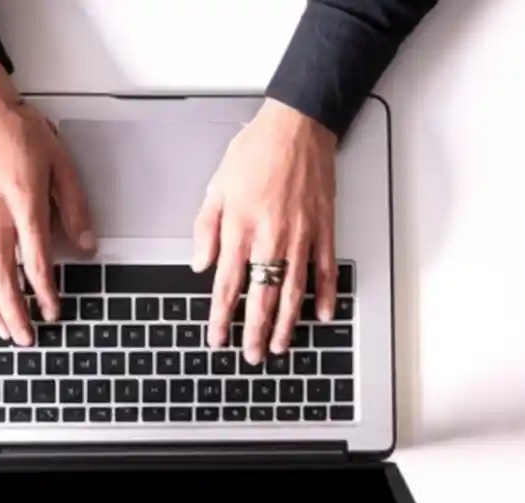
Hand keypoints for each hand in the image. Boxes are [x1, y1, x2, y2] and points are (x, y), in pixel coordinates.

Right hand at [0, 61, 93, 346]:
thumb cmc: (16, 130)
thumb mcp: (61, 164)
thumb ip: (75, 207)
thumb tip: (87, 244)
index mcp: (23, 203)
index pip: (35, 262)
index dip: (46, 293)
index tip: (54, 311)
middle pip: (1, 279)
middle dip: (15, 314)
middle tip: (27, 337)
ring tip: (4, 329)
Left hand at [192, 98, 337, 363]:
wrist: (297, 126)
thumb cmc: (256, 151)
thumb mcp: (216, 186)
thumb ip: (205, 228)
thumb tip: (199, 263)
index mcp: (241, 227)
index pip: (228, 283)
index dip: (222, 316)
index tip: (218, 337)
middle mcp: (271, 236)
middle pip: (262, 296)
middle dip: (255, 331)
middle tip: (251, 355)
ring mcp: (300, 235)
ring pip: (293, 290)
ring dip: (287, 323)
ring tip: (280, 346)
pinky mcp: (323, 229)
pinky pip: (325, 269)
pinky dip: (326, 294)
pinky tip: (321, 314)